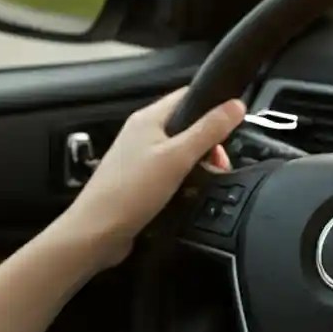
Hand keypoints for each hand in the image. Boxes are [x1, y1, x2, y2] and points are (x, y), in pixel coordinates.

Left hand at [60, 87, 243, 268]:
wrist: (95, 235)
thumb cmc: (130, 192)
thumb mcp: (178, 157)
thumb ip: (209, 130)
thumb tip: (237, 105)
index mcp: (148, 118)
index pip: (188, 96)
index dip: (214, 105)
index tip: (235, 123)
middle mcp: (142, 134)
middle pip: (188, 126)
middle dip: (210, 142)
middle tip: (220, 162)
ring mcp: (140, 158)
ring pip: (182, 151)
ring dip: (199, 164)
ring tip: (208, 180)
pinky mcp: (141, 181)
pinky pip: (172, 172)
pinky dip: (186, 180)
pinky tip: (191, 194)